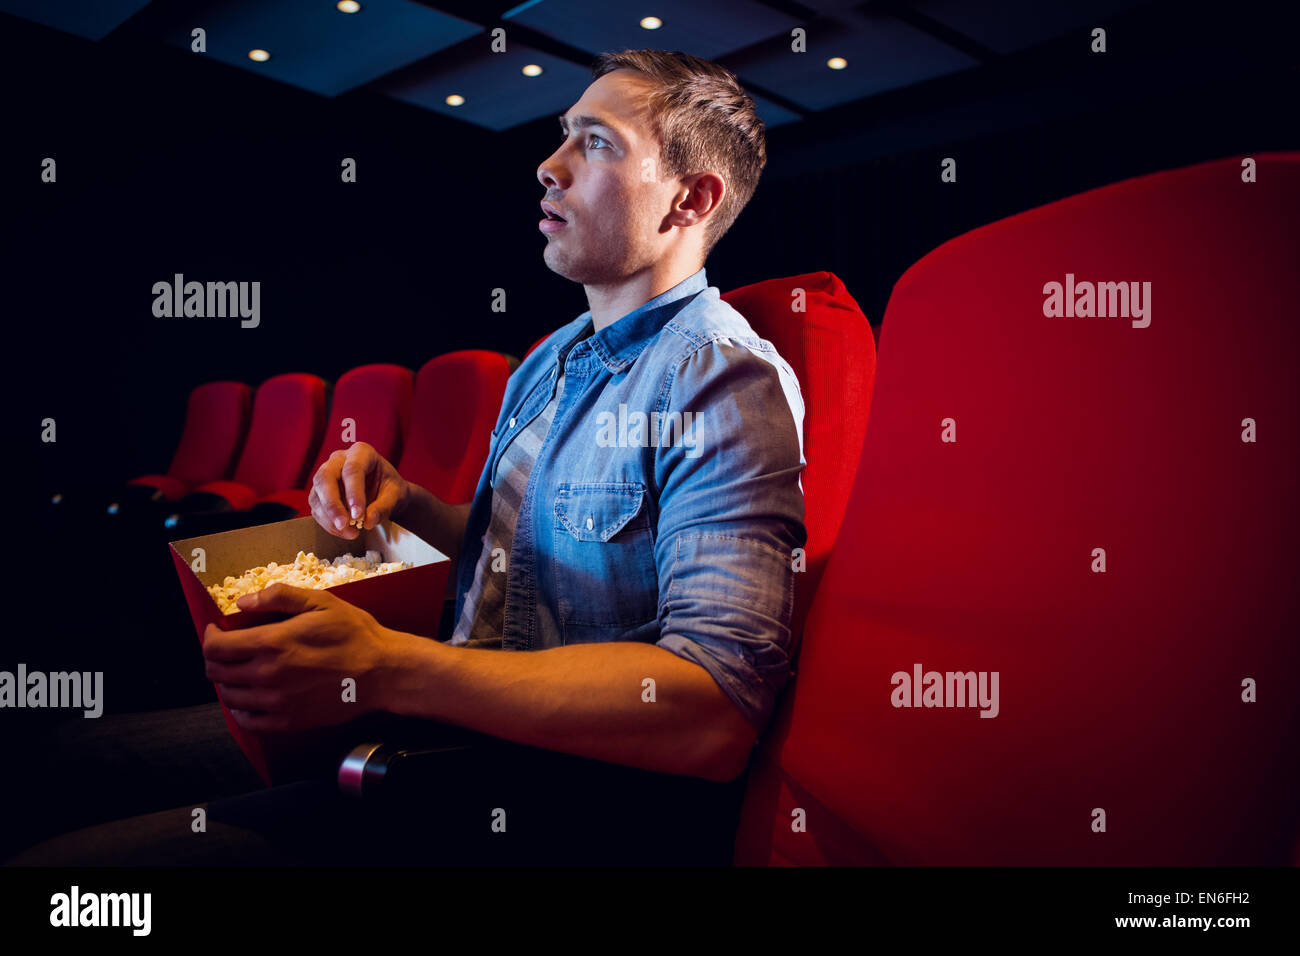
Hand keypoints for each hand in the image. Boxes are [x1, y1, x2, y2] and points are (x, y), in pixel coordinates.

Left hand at [202, 583, 396, 732]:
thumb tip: (244, 602)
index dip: (209, 637)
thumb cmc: (355, 634)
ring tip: (240, 672)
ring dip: (227, 682)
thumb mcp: (321, 602)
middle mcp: (267, 675)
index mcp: (272, 643)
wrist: (382, 672)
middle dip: (215, 658)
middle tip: (227, 650)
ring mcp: (276, 702)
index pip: (216, 647)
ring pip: (229, 696)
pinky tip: (249, 699)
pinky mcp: (288, 721)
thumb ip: (279, 597)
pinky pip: (248, 721)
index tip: (216, 630)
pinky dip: (240, 710)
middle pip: (217, 672)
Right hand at [307, 441, 407, 538]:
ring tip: (348, 533)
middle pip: (325, 477)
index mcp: (361, 452)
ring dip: (329, 517)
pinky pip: (316, 507)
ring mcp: (326, 474)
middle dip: (332, 504)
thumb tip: (368, 521)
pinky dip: (327, 522)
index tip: (358, 515)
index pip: (352, 469)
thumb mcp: (395, 496)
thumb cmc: (390, 489)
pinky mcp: (319, 491)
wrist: (385, 493)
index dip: (353, 493)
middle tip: (344, 525)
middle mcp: (339, 459)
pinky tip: (342, 531)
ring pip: (316, 493)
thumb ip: (383, 507)